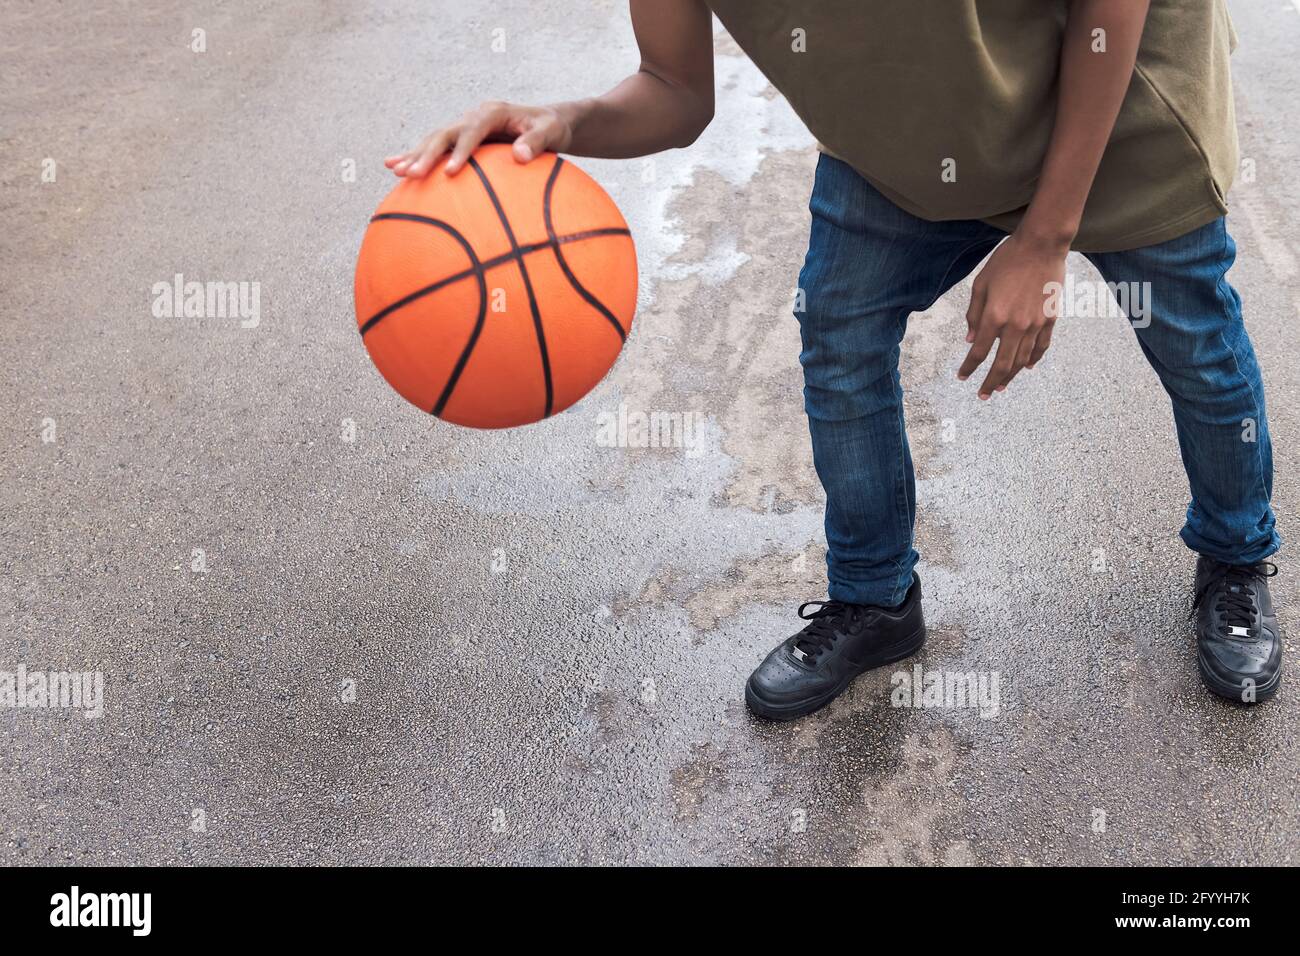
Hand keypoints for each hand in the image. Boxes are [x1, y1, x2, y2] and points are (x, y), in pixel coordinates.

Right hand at [384, 101, 574, 177]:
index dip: (461, 150)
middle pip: (445, 134)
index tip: (452, 172)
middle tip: (412, 175)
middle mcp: (474, 115)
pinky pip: (437, 148)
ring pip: (435, 140)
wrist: (547, 121)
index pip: (473, 130)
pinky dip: (417, 156)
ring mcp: (465, 125)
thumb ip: (537, 142)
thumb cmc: (552, 127)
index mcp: (494, 111)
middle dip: (427, 154)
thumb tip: (520, 156)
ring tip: (396, 171)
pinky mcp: (462, 137)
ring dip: (415, 155)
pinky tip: (396, 167)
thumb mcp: (551, 131)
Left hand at [958, 234, 1067, 399]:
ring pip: (1022, 360)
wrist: (1042, 245)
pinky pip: (1042, 347)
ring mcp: (1036, 324)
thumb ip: (974, 314)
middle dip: (990, 382)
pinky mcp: (1051, 319)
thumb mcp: (980, 284)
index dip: (969, 367)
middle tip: (983, 395)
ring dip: (1010, 376)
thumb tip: (971, 340)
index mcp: (994, 316)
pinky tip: (1025, 367)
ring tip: (1001, 386)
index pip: (979, 352)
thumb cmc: (1007, 261)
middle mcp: (1015, 325)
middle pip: (1001, 364)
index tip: (962, 376)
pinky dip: (1033, 360)